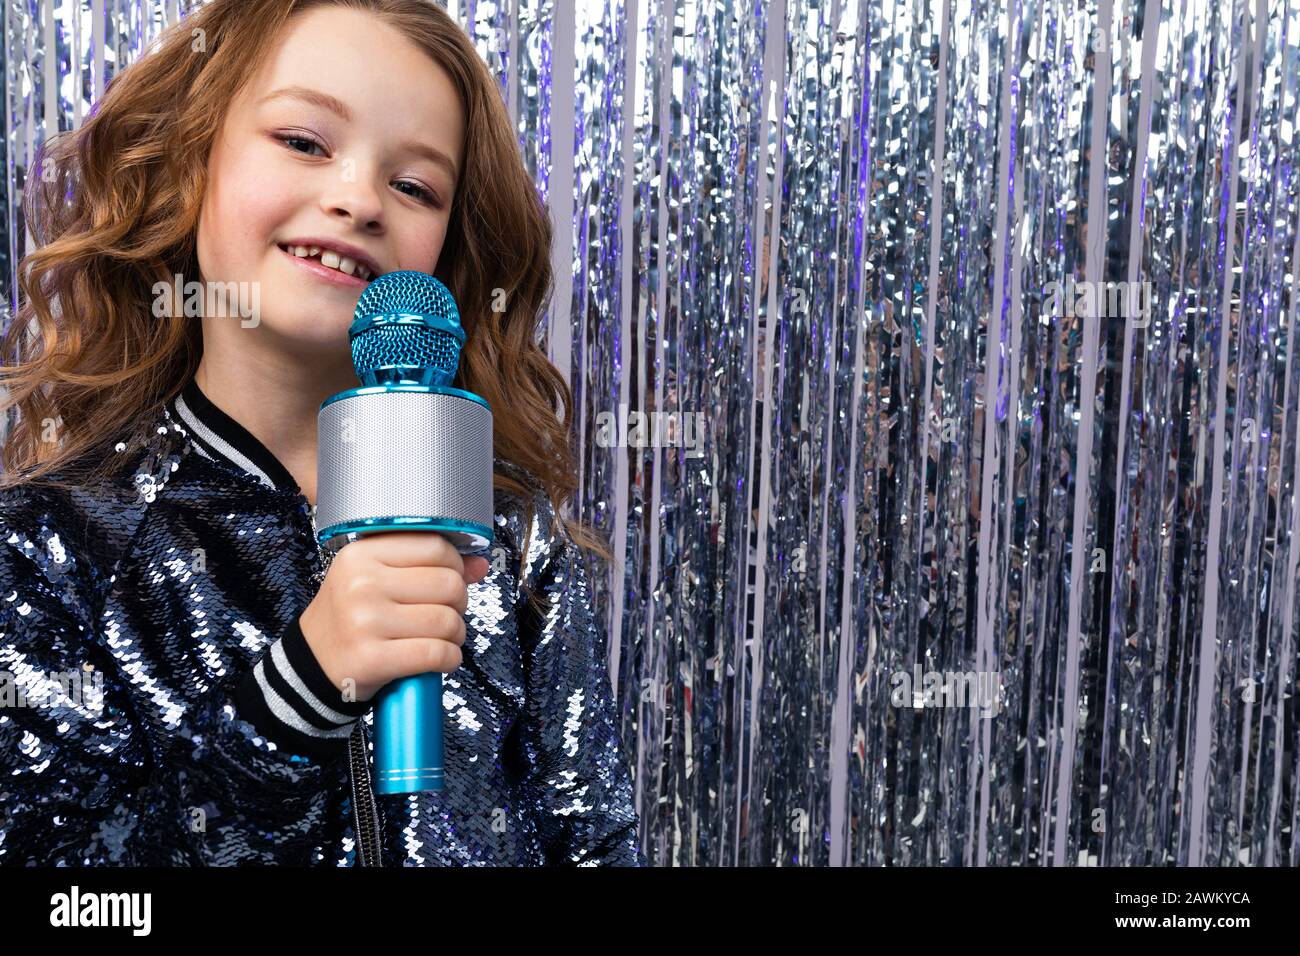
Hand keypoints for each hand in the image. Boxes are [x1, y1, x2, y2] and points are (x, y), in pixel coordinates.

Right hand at [298, 532, 489, 703]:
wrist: (310, 664)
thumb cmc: (350, 617)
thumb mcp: (377, 579)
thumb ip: (429, 566)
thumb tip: (480, 565)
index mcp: (362, 555)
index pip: (435, 546)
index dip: (455, 565)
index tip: (448, 580)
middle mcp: (362, 584)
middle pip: (448, 583)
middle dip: (459, 603)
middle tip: (445, 613)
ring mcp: (366, 621)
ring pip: (447, 621)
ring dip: (456, 634)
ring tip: (441, 638)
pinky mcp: (373, 659)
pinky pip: (437, 653)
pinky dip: (449, 659)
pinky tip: (440, 658)